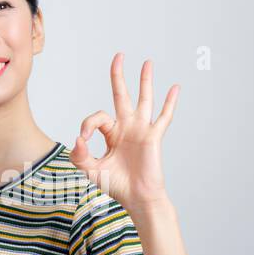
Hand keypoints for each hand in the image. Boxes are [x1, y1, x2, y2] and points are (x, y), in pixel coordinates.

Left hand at [69, 51, 177, 212]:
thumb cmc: (116, 185)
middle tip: (118, 56)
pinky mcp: (153, 136)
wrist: (137, 198)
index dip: (87, 124)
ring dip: (145, 81)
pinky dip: (170, 103)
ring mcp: (141, 130)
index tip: (83, 140)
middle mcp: (127, 127)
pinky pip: (163, 117)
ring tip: (147, 62)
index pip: (97, 118)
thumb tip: (78, 139)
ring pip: (144, 99)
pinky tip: (175, 88)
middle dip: (118, 76)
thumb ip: (80, 155)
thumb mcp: (91, 170)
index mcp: (112, 134)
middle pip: (122, 95)